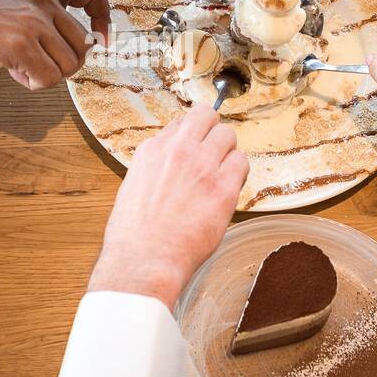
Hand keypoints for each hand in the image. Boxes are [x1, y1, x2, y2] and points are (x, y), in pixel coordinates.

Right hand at [0, 0, 109, 90]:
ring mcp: (33, 23)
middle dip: (64, 63)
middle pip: (83, 46)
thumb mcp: (16, 2)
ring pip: (69, 66)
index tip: (102, 39)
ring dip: (46, 74)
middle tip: (35, 62)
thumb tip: (75, 49)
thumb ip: (45, 17)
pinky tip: (12, 70)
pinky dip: (32, 83)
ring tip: (18, 64)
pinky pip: (48, 79)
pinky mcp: (20, 45)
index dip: (104, 19)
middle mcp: (43, 1)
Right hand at [89, 105, 249, 308]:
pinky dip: (238, 173)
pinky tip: (228, 189)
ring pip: (228, 135)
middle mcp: (178, 150)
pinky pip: (242, 163)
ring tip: (220, 175)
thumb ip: (155, 167)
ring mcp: (202, 166)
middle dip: (212, 133)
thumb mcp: (133, 186)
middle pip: (207, 116)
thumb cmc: (134, 234)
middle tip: (213, 156)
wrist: (144, 259)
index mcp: (152, 150)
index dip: (192, 135)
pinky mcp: (223, 188)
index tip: (195, 147)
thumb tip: (171, 162)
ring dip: (227, 152)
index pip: (181, 122)